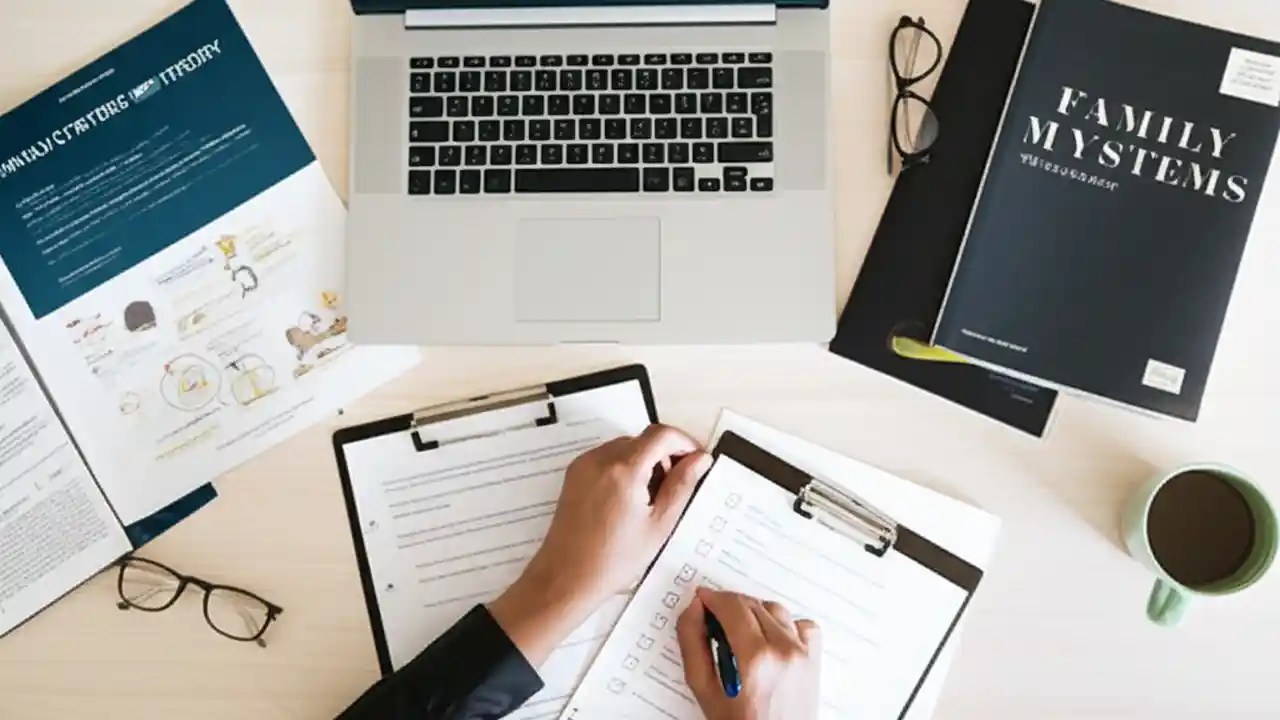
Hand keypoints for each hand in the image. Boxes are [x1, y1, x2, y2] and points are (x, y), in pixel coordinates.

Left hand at [490, 425, 711, 664]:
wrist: (567, 576)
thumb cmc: (612, 560)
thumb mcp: (659, 524)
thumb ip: (683, 485)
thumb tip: (700, 459)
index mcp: (624, 469)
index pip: (662, 434)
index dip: (686, 443)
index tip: (696, 460)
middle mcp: (600, 459)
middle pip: (644, 439)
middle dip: (666, 455)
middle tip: (677, 487)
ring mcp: (584, 464)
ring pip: (627, 446)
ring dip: (646, 461)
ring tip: (652, 498)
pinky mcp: (575, 473)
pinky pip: (608, 457)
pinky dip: (625, 467)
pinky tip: (630, 499)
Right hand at [677, 588, 821, 719]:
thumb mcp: (704, 690)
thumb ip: (693, 644)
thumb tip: (693, 610)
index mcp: (755, 659)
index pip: (731, 607)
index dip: (712, 598)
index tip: (702, 600)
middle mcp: (784, 651)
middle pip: (751, 604)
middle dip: (728, 606)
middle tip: (714, 621)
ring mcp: (803, 654)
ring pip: (775, 609)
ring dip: (754, 613)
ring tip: (740, 634)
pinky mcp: (814, 659)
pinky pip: (801, 625)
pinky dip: (784, 625)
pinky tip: (769, 639)